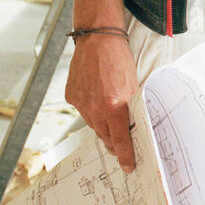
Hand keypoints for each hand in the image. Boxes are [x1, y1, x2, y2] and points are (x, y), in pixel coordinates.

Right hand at [64, 34, 139, 173]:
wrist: (98, 39)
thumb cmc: (119, 58)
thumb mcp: (133, 85)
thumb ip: (131, 108)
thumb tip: (132, 127)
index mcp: (114, 106)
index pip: (121, 139)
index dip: (125, 155)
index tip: (128, 165)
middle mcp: (95, 107)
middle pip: (105, 135)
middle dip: (113, 142)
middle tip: (119, 145)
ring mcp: (81, 103)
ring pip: (93, 124)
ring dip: (102, 124)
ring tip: (108, 113)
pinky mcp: (71, 96)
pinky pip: (83, 111)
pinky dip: (90, 109)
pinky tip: (96, 97)